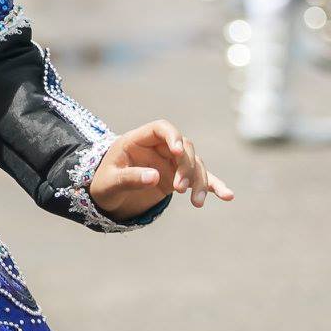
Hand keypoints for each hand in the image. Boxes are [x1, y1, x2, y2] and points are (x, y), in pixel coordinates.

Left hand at [90, 119, 233, 218]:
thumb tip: (155, 177)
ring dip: (200, 181)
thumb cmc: (104, 185)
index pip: (161, 128)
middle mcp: (158, 148)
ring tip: (197, 202)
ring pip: (195, 164)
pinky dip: (213, 186)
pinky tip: (227, 195)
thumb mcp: (111, 183)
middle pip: (184, 148)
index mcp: (138, 140)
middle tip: (179, 190)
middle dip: (186, 167)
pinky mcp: (178, 177)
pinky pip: (199, 178)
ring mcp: (170, 162)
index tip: (178, 152)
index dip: (173, 136)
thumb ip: (130, 178)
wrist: (108, 198)